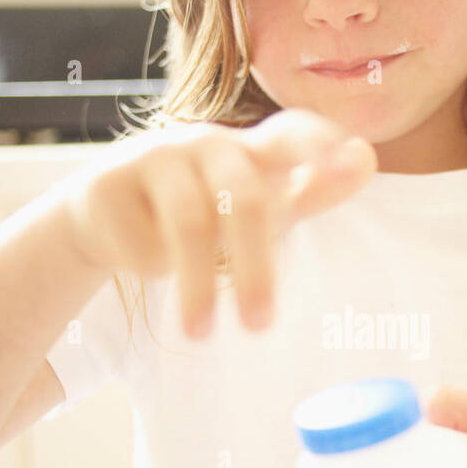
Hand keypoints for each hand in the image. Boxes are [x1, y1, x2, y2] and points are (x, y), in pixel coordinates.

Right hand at [59, 109, 376, 336]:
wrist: (100, 213)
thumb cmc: (199, 209)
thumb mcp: (256, 206)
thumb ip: (311, 189)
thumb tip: (367, 158)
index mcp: (248, 151)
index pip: (291, 132)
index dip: (321, 145)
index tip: (356, 162)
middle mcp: (205, 144)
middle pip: (244, 200)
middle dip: (255, 268)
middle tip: (259, 327)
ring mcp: (153, 157)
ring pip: (189, 223)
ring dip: (197, 286)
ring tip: (200, 336)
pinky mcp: (105, 183)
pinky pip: (138, 240)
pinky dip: (145, 268)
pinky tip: (141, 269)